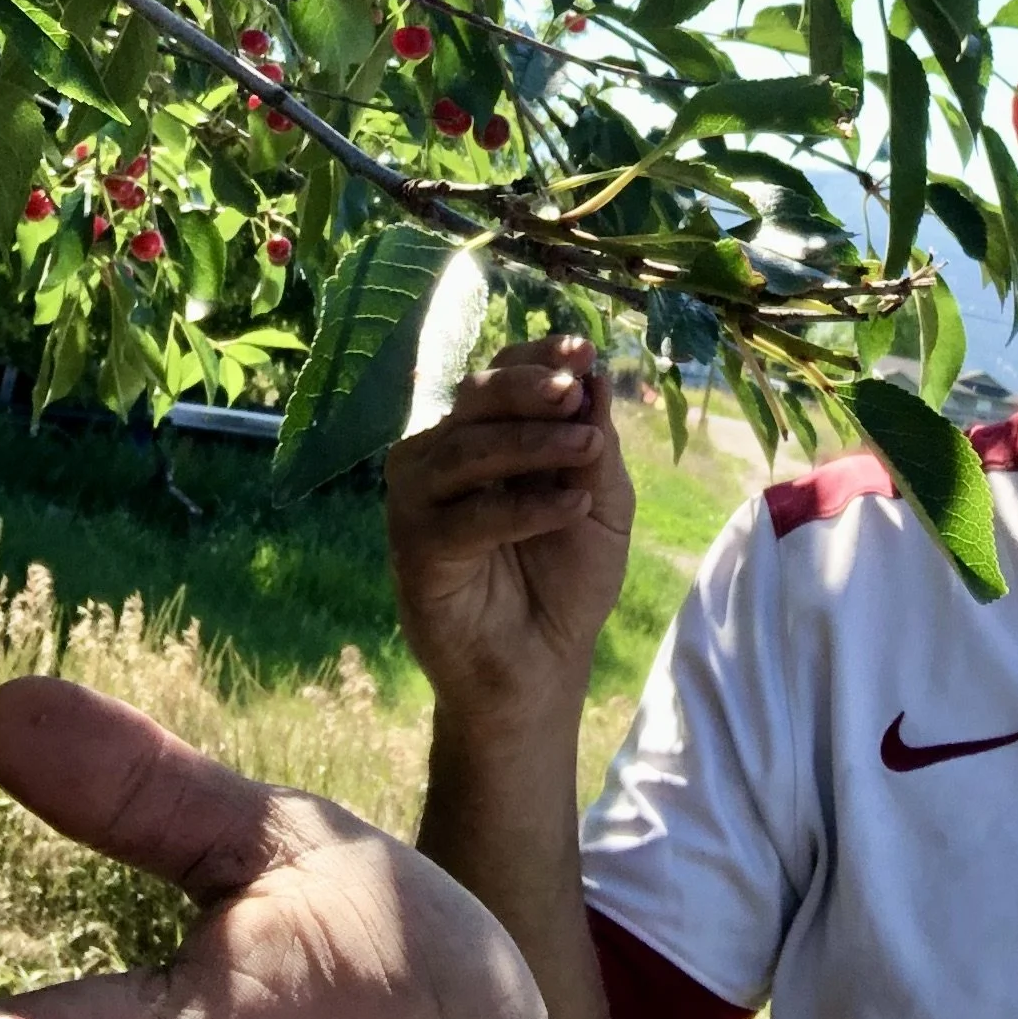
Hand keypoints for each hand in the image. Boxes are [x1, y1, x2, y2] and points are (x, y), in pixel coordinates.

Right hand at [385, 337, 633, 734]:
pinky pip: (466, 516)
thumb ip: (596, 444)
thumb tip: (597, 375)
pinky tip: (571, 506)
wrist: (544, 667)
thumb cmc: (567, 582)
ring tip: (588, 448)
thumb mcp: (602, 504)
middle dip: (527, 387)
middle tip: (574, 391)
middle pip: (472, 397)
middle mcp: (442, 458)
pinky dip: (522, 507)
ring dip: (530, 442)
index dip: (539, 355)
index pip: (502, 374)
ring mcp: (419, 503)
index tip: (584, 351)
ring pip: (464, 449)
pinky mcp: (415, 551)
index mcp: (484, 435)